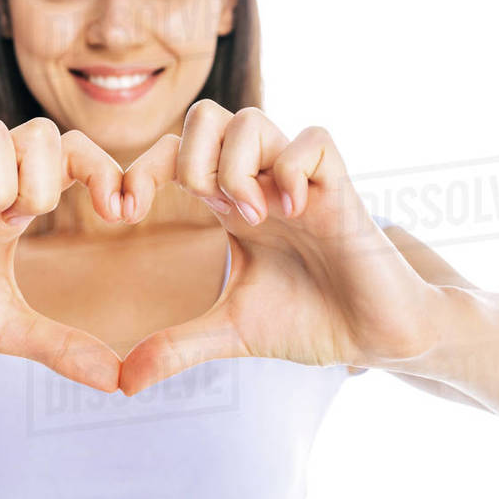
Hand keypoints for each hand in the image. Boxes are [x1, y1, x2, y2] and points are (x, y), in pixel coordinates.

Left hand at [118, 100, 443, 394]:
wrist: (375, 335)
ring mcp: (299, 181)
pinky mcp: (341, 188)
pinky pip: (313, 139)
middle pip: (206, 115)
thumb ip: (177, 347)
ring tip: (252, 220)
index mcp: (227, 205)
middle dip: (188, 156)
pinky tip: (294, 214)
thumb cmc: (309, 321)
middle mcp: (259, 182)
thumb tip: (125, 383)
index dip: (140, 168)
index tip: (124, 213)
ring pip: (252, 118)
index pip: (172, 152)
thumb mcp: (230, 332)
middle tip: (202, 209)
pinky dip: (292, 170)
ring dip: (236, 166)